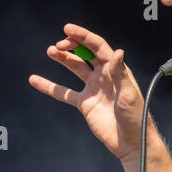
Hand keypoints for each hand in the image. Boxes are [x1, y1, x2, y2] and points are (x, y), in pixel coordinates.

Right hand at [28, 24, 147, 160]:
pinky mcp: (84, 103)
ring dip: (62, 58)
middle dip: (71, 45)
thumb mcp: (129, 94)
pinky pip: (64, 93)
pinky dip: (49, 87)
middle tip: (58, 45)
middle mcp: (104, 76)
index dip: (83, 36)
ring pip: (74, 67)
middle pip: (85, 53)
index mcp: (116, 69)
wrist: (130, 142)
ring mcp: (93, 88)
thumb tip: (118, 51)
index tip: (67, 29)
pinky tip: (34, 79)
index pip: (97, 47)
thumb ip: (120, 73)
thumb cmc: (136, 117)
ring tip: (50, 51)